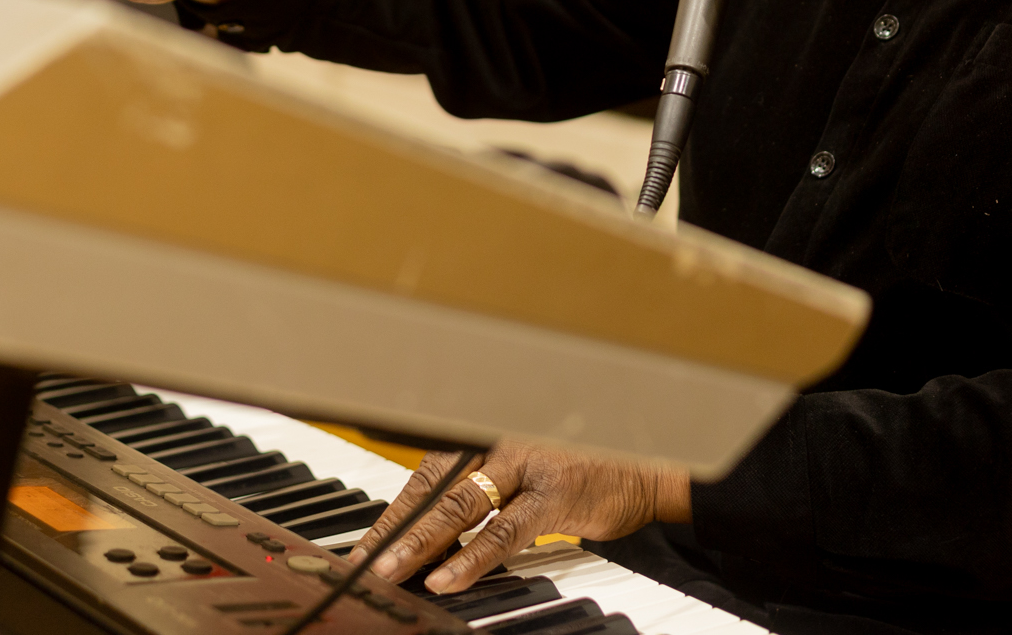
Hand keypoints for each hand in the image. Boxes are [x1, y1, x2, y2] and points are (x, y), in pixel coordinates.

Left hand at [354, 441, 690, 593]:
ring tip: (392, 571)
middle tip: (364, 562)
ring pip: (461, 505)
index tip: (365, 546)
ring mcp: (528, 463)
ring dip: (422, 543)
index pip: (427, 474)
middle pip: (434, 486)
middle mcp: (501, 440)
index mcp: (488, 433)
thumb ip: (483, 494)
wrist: (648, 461)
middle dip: (396, 528)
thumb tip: (430, 537)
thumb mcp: (526, 474)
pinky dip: (473, 557)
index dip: (394, 512)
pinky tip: (448, 577)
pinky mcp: (555, 494)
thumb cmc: (583, 468)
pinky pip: (504, 531)